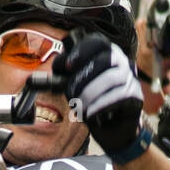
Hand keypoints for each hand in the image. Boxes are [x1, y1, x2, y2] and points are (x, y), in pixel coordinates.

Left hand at [53, 32, 143, 156]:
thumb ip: (62, 78)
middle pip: (103, 60)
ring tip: (82, 107)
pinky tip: (92, 114)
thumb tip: (35, 79)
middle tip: (71, 94)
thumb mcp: (75, 87)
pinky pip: (118, 97)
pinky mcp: (135, 96)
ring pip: (109, 79)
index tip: (66, 66)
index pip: (96, 41)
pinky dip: (101, 107)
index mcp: (105, 53)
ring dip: (90, 95)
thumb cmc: (93, 103)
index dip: (80, 51)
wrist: (113, 129)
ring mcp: (130, 78)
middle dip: (82, 78)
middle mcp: (121, 61)